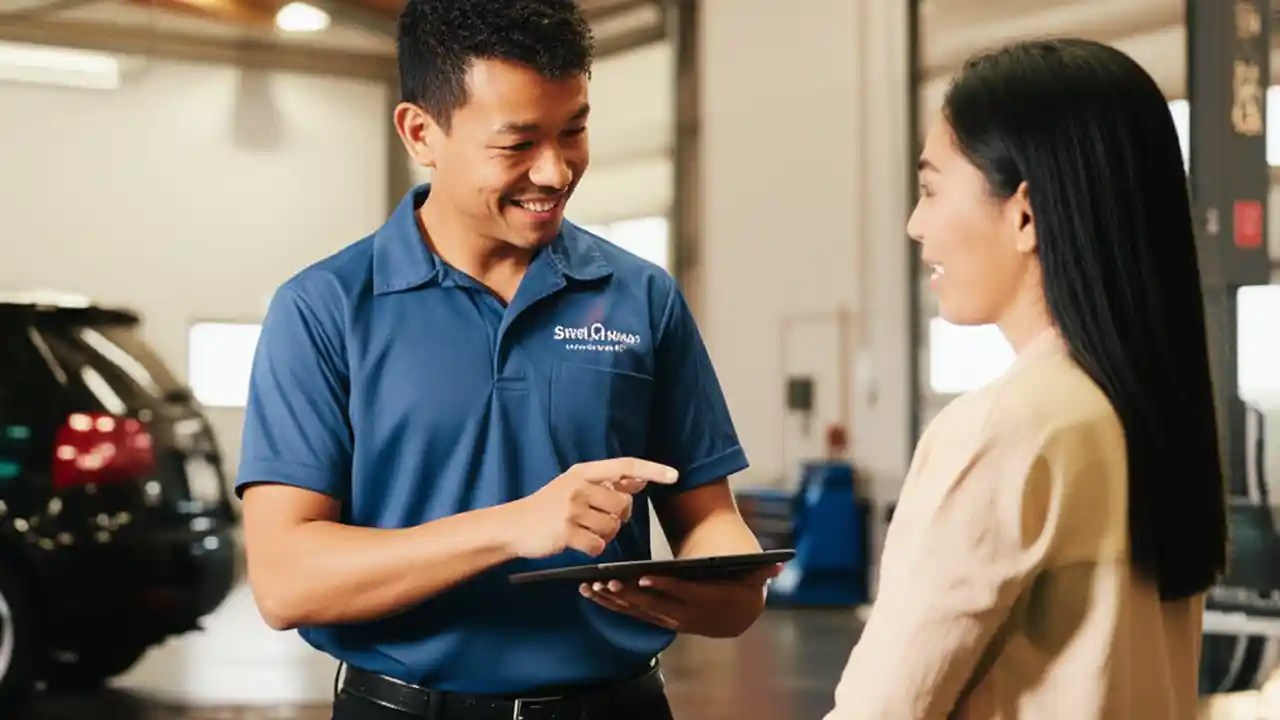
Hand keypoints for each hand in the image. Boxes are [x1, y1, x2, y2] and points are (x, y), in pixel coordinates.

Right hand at [504, 458, 678, 559]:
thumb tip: (640, 479)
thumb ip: (606, 482)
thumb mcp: (574, 485)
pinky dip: (593, 548)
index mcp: (583, 472)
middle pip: (624, 504)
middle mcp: (579, 487)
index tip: (674, 475)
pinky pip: (598, 545)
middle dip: (619, 517)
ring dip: (604, 535)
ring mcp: (572, 510)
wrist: (513, 525)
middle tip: (599, 519)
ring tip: (583, 530)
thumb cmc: (548, 506)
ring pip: (613, 527)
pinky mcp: (566, 533)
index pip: (625, 466)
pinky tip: (577, 543)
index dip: (652, 470)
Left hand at [580, 564, 782, 637]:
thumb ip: (762, 571)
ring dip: (613, 599)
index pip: (684, 594)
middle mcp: (686, 616)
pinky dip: (612, 603)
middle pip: (654, 604)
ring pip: (638, 611)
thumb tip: (779, 565)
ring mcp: (670, 619)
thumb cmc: (742, 586)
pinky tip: (593, 591)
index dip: (664, 587)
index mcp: (708, 602)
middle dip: (628, 593)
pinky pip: (632, 612)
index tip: (644, 577)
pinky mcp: (658, 619)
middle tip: (607, 579)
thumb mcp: (754, 578)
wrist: (737, 616)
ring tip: (591, 585)